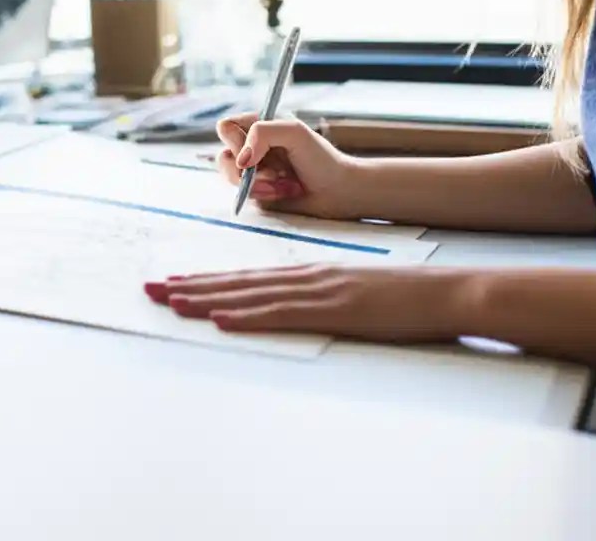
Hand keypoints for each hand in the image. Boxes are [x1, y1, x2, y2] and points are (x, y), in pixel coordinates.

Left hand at [144, 264, 477, 341]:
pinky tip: (221, 319)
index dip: (208, 281)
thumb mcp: (356, 295)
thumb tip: (295, 311)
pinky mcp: (334, 310)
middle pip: (238, 282)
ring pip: (251, 295)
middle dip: (191, 287)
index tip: (174, 285)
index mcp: (311, 274)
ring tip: (171, 301)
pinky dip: (248, 316)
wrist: (445, 293)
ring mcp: (319, 292)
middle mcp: (307, 277)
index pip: (248, 278)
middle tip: (150, 289)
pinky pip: (282, 314)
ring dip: (207, 299)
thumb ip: (324, 300)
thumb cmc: (406, 299)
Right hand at [216, 113, 362, 218]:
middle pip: (223, 156)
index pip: (226, 127)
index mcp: (260, 125)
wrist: (337, 191)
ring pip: (230, 177)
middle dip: (248, 170)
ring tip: (283, 185)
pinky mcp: (256, 191)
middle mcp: (252, 146)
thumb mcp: (295, 133)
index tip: (253, 156)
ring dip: (257, 184)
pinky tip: (284, 192)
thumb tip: (240, 160)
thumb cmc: (321, 159)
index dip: (235, 142)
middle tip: (275, 174)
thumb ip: (262, 133)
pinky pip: (242, 195)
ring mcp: (252, 170)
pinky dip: (263, 194)